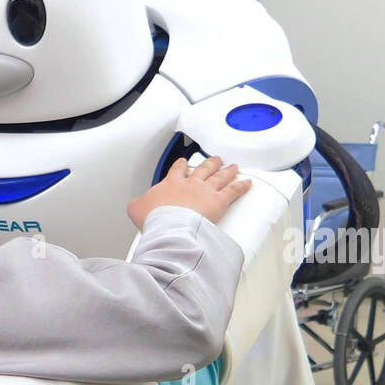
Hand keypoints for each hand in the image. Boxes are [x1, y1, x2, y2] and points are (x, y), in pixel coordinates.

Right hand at [128, 155, 251, 229]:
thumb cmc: (154, 218)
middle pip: (203, 169)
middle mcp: (190, 184)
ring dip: (227, 170)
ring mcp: (205, 191)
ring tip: (232, 166)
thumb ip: (138, 204)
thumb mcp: (136, 209)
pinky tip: (247, 183)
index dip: (182, 165)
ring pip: (219, 176)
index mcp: (170, 183)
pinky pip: (233, 191)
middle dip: (209, 163)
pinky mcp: (218, 202)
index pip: (178, 169)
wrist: (168, 225)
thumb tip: (136, 205)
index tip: (184, 163)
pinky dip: (241, 186)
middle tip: (214, 159)